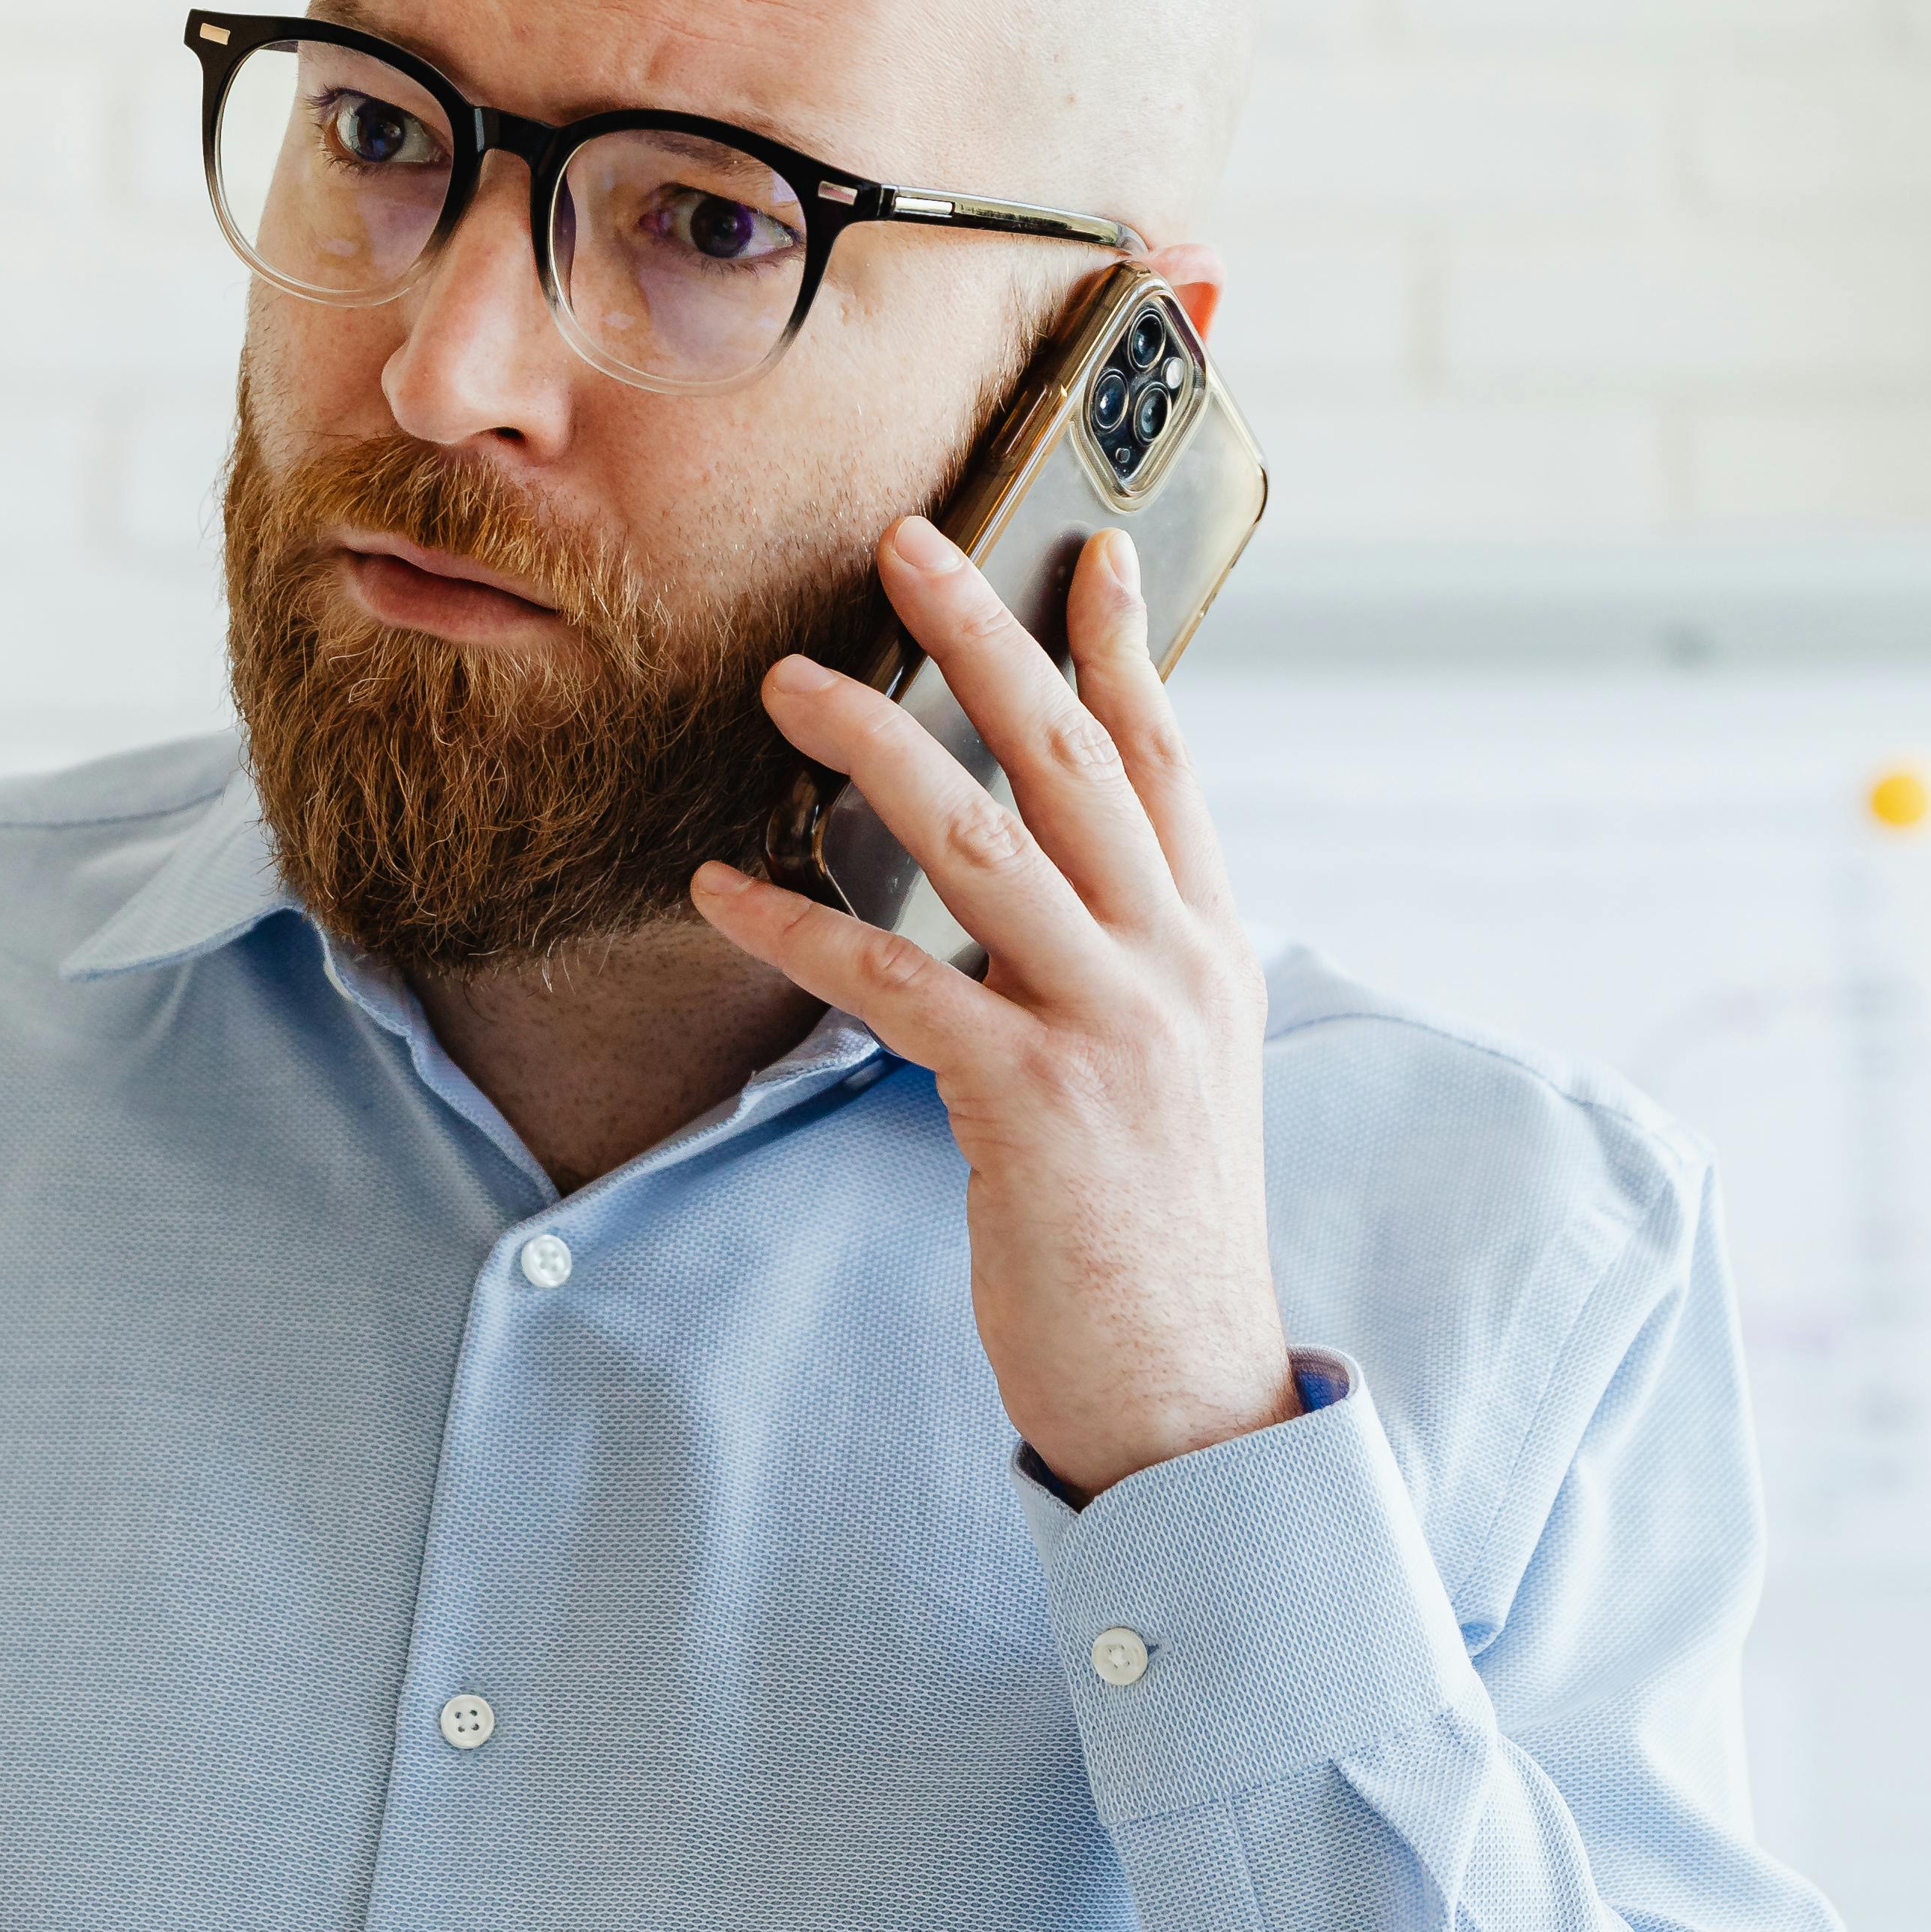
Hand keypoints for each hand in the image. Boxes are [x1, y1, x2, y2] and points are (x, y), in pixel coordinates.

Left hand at [692, 518, 1299, 1500]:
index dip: (1122, 649)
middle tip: (904, 543)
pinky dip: (801, 928)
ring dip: (877, 747)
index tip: (1083, 549)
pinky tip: (721, 892)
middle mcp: (1176, 967)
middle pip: (1073, 760)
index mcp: (1209, 951)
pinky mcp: (1035, 1102)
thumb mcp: (1162, 1074)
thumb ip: (1114, 967)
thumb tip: (1035, 890)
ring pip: (983, 842)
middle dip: (985, 638)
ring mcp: (1113, 1028)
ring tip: (785, 680)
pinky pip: (899, 983)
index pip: (1166, 762)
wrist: (1186, 1388)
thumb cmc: (1147, 1235)